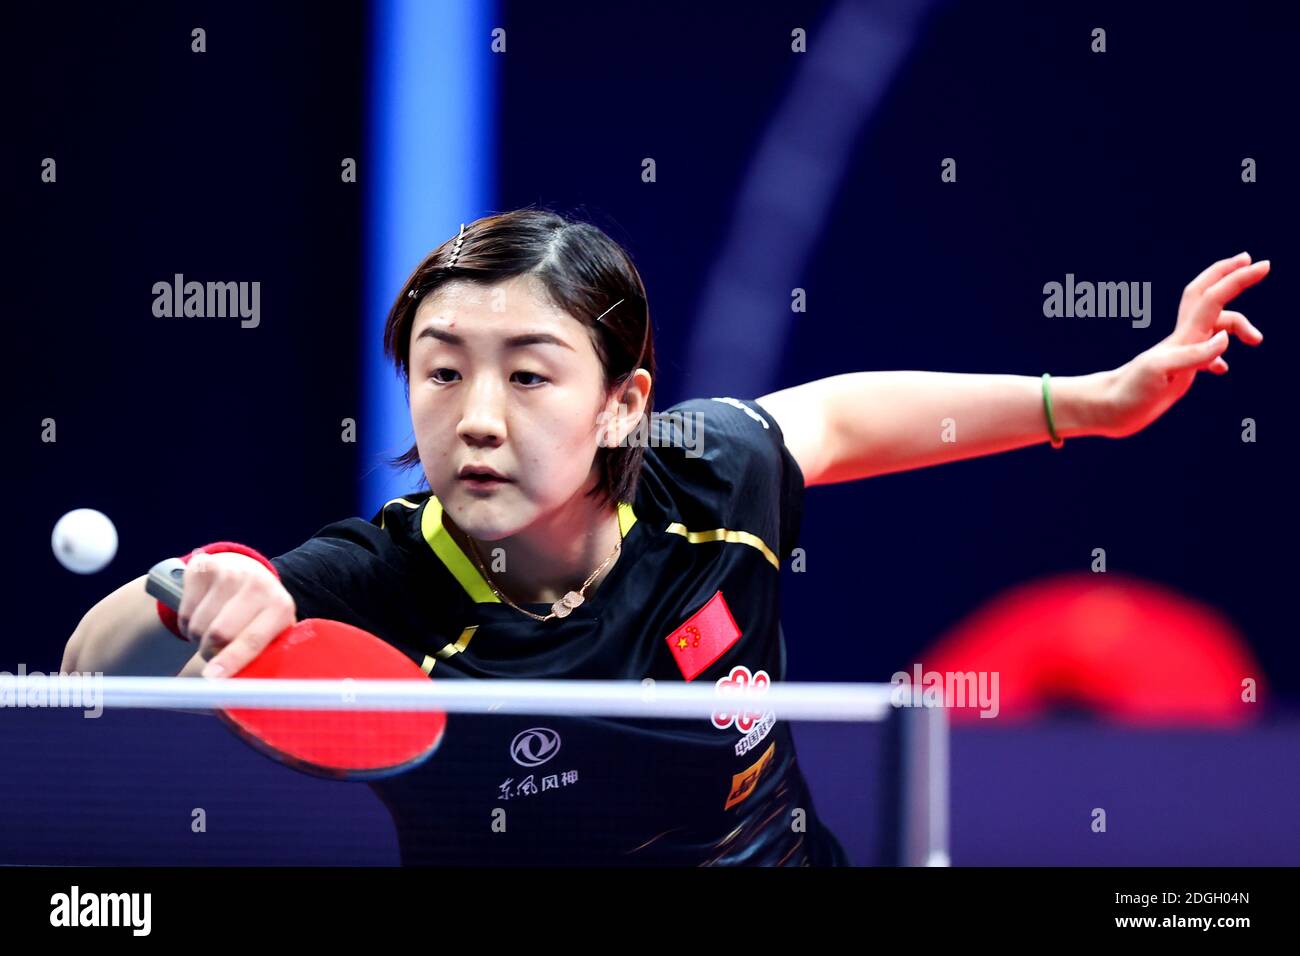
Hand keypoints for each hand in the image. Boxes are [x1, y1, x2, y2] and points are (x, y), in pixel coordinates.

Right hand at [177, 551, 296, 677]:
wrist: (245, 573)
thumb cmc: (259, 619)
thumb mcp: (270, 637)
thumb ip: (259, 668)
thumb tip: (234, 709)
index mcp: (281, 607)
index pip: (252, 640)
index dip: (231, 661)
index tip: (213, 679)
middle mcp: (258, 585)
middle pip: (218, 635)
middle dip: (211, 654)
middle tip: (215, 655)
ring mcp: (230, 572)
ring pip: (197, 625)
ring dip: (197, 639)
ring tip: (213, 631)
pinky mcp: (203, 566)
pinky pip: (183, 611)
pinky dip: (186, 622)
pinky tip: (203, 614)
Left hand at [1100, 253, 1268, 438]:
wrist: (1105, 410)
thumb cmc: (1129, 392)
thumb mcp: (1161, 372)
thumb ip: (1195, 355)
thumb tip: (1226, 338)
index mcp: (1183, 337)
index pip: (1214, 298)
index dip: (1237, 279)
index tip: (1262, 264)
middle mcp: (1183, 340)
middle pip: (1209, 299)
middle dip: (1231, 279)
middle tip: (1255, 264)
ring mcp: (1179, 355)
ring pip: (1213, 327)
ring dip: (1237, 326)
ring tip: (1256, 340)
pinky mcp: (1175, 372)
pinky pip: (1203, 356)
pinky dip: (1217, 356)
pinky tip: (1221, 369)